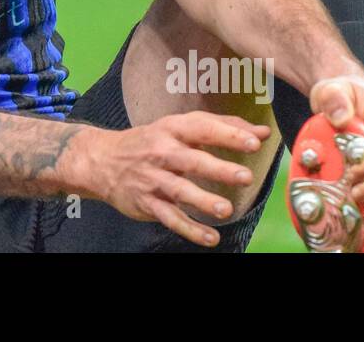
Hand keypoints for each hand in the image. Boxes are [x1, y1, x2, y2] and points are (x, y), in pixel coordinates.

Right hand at [93, 112, 271, 245]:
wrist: (101, 160)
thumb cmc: (149, 142)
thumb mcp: (178, 127)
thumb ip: (221, 128)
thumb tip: (262, 133)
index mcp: (172, 129)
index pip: (202, 129)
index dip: (228, 134)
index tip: (254, 141)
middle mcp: (162, 152)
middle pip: (192, 160)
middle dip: (218, 169)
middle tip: (245, 177)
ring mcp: (153, 179)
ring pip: (179, 191)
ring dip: (202, 200)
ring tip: (226, 210)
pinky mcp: (147, 202)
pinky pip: (169, 217)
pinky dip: (189, 229)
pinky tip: (211, 238)